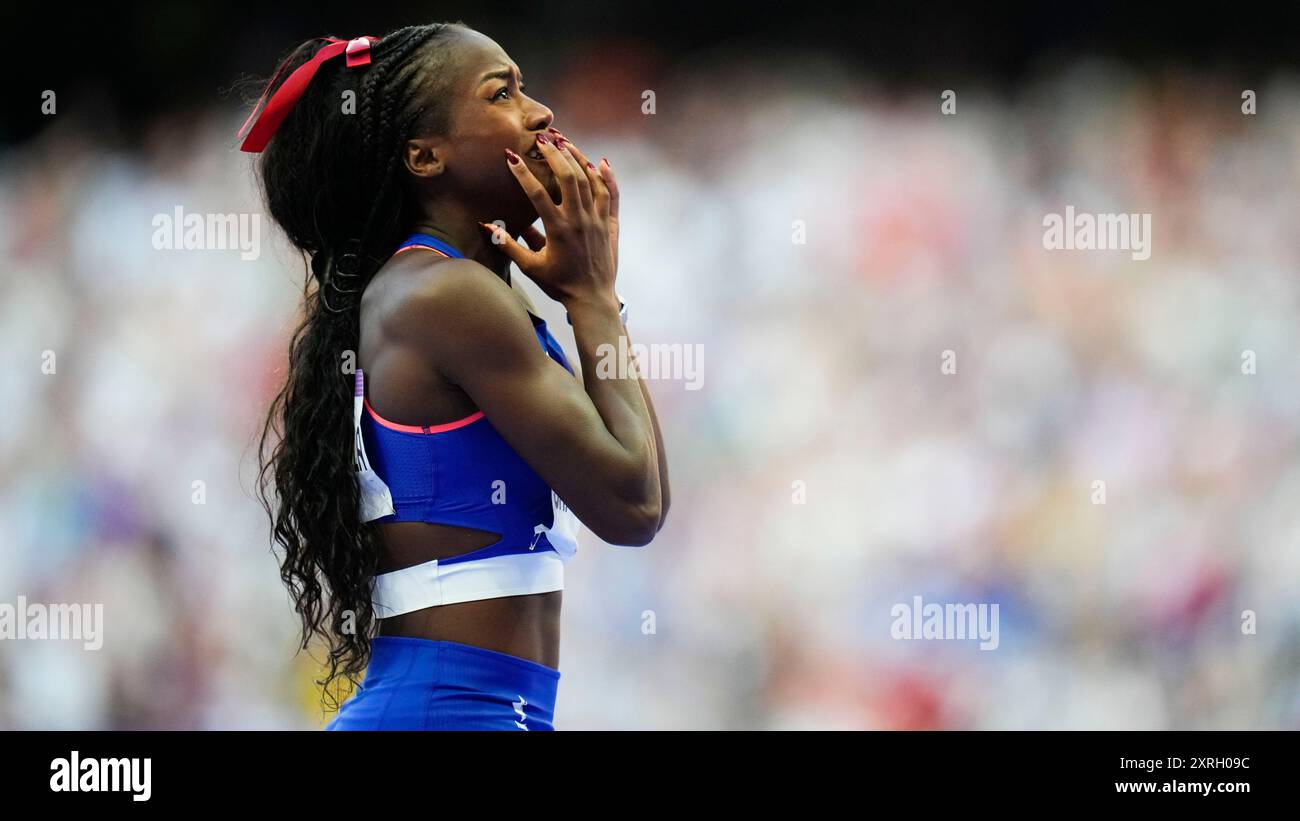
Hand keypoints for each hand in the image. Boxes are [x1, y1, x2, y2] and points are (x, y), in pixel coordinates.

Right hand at [480, 132, 619, 309]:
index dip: (523, 173)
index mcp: (558, 230)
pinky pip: (611, 195)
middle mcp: (580, 221)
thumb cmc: (559, 284)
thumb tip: (485, 226)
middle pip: (569, 178)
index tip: (510, 157)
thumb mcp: (530, 267)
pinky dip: (607, 177)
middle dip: (555, 154)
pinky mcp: (610, 224)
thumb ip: (508, 245)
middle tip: (542, 139)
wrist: (592, 298)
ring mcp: (598, 221)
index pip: (537, 194)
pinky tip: (599, 161)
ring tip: (564, 142)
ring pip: (591, 181)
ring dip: (578, 158)